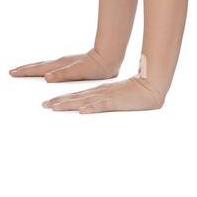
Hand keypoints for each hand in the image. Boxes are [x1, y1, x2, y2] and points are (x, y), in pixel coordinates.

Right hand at [9, 48, 119, 82]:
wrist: (109, 58)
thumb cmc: (96, 66)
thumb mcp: (78, 72)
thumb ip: (62, 74)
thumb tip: (46, 77)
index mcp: (60, 66)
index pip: (38, 69)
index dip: (25, 72)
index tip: (13, 73)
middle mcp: (60, 63)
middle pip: (39, 66)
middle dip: (25, 69)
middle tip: (12, 72)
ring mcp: (65, 63)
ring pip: (44, 65)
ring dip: (33, 68)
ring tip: (23, 70)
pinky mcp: (70, 64)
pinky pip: (52, 66)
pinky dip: (44, 69)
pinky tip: (45, 72)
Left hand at [42, 77, 165, 113]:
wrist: (152, 86)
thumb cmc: (136, 93)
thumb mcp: (116, 96)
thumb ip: (104, 101)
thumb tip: (90, 107)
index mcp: (100, 92)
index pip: (78, 95)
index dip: (62, 99)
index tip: (49, 103)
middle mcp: (100, 93)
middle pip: (76, 98)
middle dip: (59, 102)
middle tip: (44, 105)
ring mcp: (107, 96)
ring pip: (84, 101)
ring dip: (69, 104)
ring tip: (55, 107)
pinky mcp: (116, 101)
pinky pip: (102, 105)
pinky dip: (91, 107)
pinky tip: (82, 110)